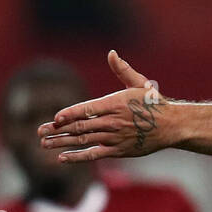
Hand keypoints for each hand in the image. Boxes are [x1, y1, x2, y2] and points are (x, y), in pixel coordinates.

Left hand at [39, 51, 170, 162]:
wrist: (172, 126)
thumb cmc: (153, 103)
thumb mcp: (139, 83)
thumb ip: (122, 70)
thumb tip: (112, 53)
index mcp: (114, 104)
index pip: (86, 109)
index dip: (69, 114)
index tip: (54, 118)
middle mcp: (112, 122)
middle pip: (80, 127)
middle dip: (57, 130)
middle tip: (39, 131)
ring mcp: (115, 138)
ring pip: (83, 140)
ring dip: (62, 143)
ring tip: (44, 144)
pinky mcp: (118, 151)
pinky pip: (94, 155)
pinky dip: (78, 157)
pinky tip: (63, 158)